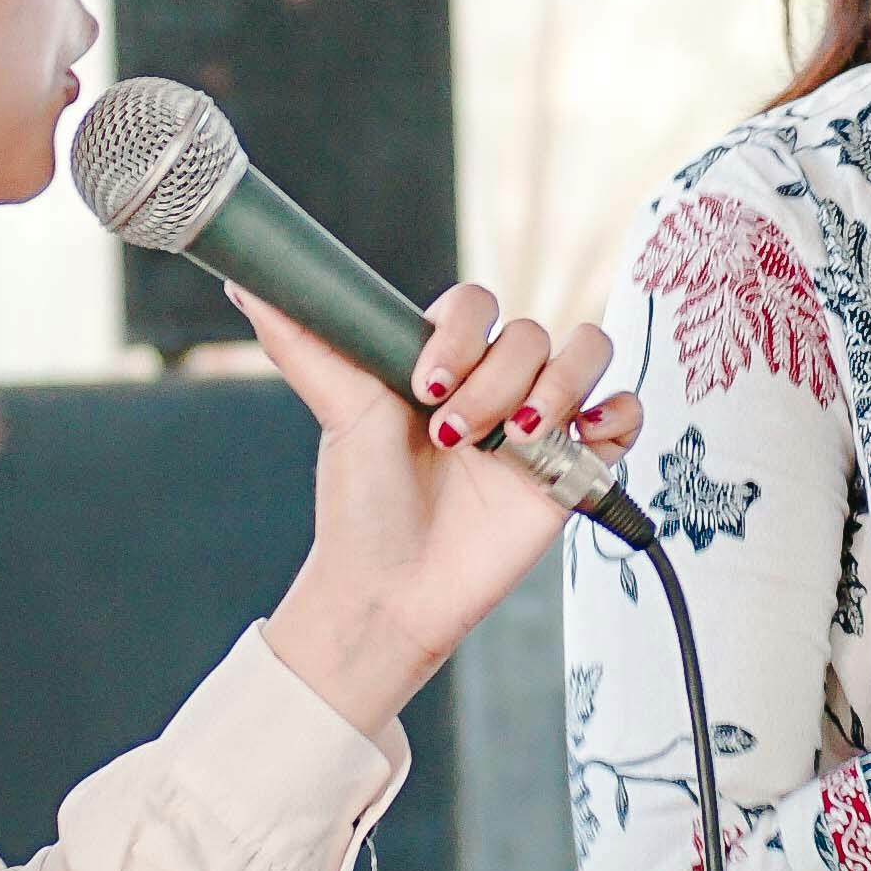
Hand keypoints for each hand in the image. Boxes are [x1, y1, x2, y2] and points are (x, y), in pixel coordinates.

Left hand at [248, 283, 640, 743]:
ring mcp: (541, 421)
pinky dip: (615, 416)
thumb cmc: (361, 506)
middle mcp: (497, 382)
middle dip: (495, 382)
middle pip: (532, 332)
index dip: (461, 333)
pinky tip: (578, 442)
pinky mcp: (575, 465)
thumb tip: (245, 279)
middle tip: (452, 438)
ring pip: (585, 354)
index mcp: (444, 359)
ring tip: (515, 443)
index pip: (475, 301)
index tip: (426, 384)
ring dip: (555, 391)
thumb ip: (304, 342)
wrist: (392, 591)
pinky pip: (625, 414)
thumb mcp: (338, 412)